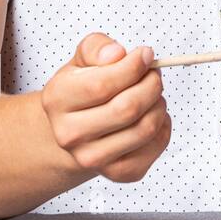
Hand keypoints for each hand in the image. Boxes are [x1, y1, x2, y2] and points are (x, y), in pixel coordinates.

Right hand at [41, 32, 171, 183]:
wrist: (79, 128)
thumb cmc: (86, 86)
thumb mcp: (85, 58)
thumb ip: (97, 47)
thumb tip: (116, 54)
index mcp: (57, 100)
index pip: (103, 85)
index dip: (134, 66)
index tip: (146, 54)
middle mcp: (69, 135)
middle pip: (127, 109)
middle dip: (151, 84)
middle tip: (153, 75)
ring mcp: (92, 158)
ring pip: (146, 128)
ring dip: (159, 104)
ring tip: (150, 94)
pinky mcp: (118, 172)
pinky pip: (157, 145)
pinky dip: (164, 125)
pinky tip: (150, 115)